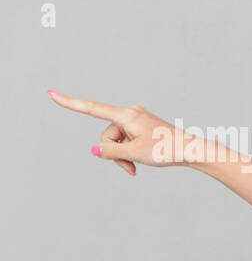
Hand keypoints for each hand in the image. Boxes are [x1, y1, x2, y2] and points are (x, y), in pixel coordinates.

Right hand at [47, 90, 206, 175]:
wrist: (191, 150)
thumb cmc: (166, 150)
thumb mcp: (134, 154)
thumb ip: (110, 152)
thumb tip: (94, 150)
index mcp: (126, 115)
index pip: (92, 108)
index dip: (70, 103)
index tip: (51, 93)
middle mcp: (130, 113)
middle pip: (107, 135)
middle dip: (114, 152)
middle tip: (131, 167)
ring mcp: (136, 119)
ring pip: (117, 141)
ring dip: (123, 155)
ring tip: (138, 165)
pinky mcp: (141, 126)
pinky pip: (127, 140)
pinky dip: (130, 152)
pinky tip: (142, 160)